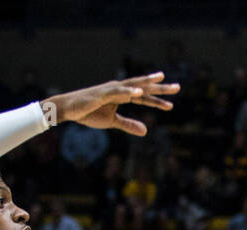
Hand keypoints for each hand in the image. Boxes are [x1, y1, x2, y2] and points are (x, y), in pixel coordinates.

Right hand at [49, 72, 177, 135]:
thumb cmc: (89, 113)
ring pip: (133, 85)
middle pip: (143, 87)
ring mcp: (111, 89)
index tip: (171, 102)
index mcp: (122, 95)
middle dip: (160, 87)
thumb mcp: (112, 122)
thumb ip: (129, 125)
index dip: (157, 99)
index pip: (143, 96)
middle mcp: (119, 89)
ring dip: (147, 84)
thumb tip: (146, 131)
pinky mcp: (102, 94)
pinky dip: (129, 91)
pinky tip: (140, 91)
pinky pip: (118, 91)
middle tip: (177, 87)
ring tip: (161, 81)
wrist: (69, 109)